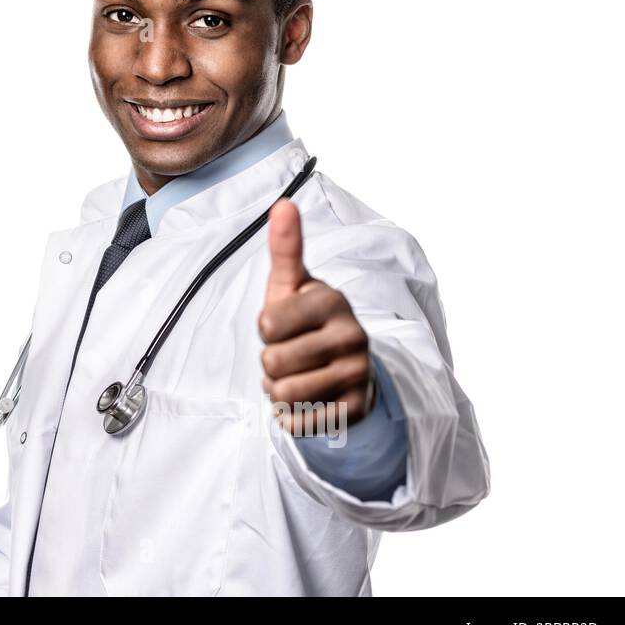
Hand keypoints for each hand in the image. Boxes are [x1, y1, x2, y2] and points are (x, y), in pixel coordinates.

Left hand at [259, 198, 373, 435]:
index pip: (268, 324)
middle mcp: (353, 336)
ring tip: (297, 376)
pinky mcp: (356, 410)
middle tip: (290, 355)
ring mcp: (358, 374)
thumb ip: (285, 247)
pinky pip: (301, 421)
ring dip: (278, 390)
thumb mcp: (291, 284)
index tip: (283, 324)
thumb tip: (283, 203)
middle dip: (269, 363)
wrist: (343, 366)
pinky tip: (308, 400)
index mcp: (333, 301)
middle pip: (273, 362)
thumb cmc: (304, 319)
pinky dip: (292, 415)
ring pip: (285, 393)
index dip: (266, 329)